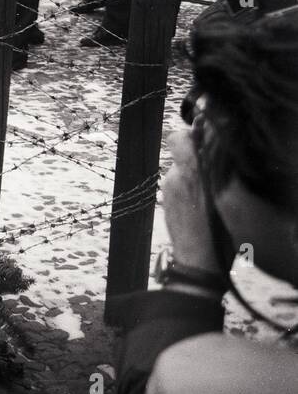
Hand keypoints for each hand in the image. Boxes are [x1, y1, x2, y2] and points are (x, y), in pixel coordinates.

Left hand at [161, 127, 224, 275]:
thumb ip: (220, 168)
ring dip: (190, 172)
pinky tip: (198, 203)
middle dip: (191, 150)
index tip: (203, 133)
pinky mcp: (165, 199)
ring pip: (178, 168)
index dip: (192, 132)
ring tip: (207, 191)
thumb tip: (215, 148)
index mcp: (195, 172)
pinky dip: (185, 187)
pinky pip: (176, 183)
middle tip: (207, 162)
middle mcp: (178, 176)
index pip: (181, 137)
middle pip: (179, 148)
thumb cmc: (221, 233)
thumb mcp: (230, 196)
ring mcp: (169, 188)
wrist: (200, 260)